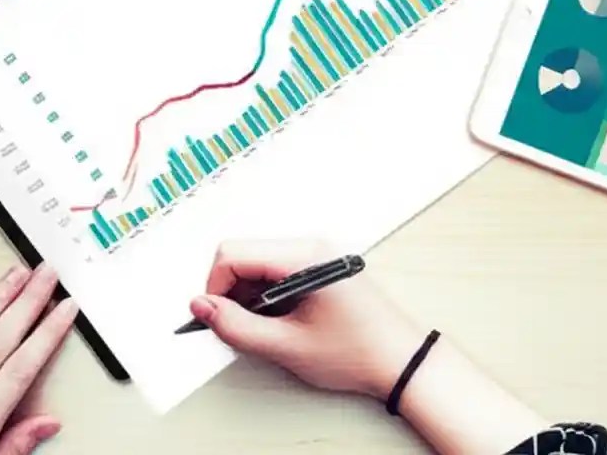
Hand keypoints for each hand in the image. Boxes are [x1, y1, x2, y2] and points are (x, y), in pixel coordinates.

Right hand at [189, 240, 424, 399]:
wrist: (402, 360)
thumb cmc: (359, 352)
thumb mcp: (287, 347)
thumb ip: (237, 327)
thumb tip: (203, 307)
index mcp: (304, 257)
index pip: (232, 254)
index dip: (215, 289)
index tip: (217, 318)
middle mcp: (311, 246)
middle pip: (243, 254)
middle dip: (232, 292)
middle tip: (245, 327)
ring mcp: (318, 254)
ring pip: (258, 262)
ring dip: (251, 295)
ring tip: (272, 328)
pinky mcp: (321, 266)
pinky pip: (277, 269)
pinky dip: (268, 295)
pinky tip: (284, 321)